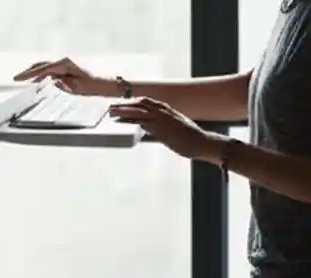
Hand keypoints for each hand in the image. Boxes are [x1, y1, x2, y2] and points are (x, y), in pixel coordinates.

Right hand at [13, 57, 114, 96]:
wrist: (106, 83)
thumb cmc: (93, 85)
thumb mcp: (75, 88)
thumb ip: (61, 84)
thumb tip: (50, 80)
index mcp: (65, 63)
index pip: (42, 69)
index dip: (28, 74)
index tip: (17, 79)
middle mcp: (64, 60)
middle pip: (42, 65)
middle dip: (29, 72)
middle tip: (17, 79)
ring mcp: (66, 63)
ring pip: (46, 67)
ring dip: (36, 74)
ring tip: (26, 82)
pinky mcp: (68, 68)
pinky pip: (52, 71)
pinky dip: (44, 76)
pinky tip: (39, 82)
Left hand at [108, 97, 224, 162]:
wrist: (201, 142)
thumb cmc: (191, 139)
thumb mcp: (178, 128)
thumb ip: (166, 127)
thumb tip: (156, 132)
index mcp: (168, 110)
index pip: (148, 102)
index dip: (134, 102)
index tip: (124, 104)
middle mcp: (163, 111)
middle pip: (140, 103)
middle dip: (125, 104)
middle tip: (112, 106)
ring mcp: (160, 119)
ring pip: (137, 110)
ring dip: (122, 110)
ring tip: (110, 112)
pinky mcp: (158, 128)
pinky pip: (139, 122)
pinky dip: (127, 120)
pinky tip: (118, 122)